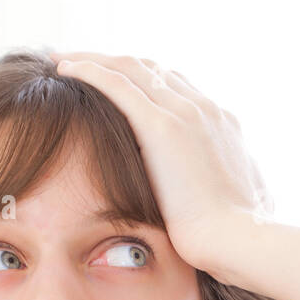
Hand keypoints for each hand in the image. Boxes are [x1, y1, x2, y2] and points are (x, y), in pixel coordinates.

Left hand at [48, 51, 272, 270]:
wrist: (238, 240)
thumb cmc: (230, 235)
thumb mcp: (229, 200)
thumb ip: (215, 186)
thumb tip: (209, 197)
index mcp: (220, 124)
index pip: (174, 86)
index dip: (140, 79)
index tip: (112, 82)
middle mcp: (204, 109)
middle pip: (151, 69)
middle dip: (113, 62)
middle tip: (77, 62)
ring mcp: (185, 113)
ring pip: (131, 68)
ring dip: (93, 59)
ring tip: (61, 60)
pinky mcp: (163, 127)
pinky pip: (118, 85)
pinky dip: (89, 71)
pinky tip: (63, 69)